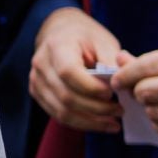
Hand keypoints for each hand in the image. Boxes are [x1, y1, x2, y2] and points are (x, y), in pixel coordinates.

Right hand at [30, 6, 124, 132]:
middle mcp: (41, 64)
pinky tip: (100, 124)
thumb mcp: (103, 41)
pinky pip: (58, 115)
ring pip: (61, 111)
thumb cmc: (86, 37)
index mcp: (57, 46)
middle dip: (96, 109)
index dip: (91, 87)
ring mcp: (36, 80)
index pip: (68, 72)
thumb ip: (111, 61)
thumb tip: (121, 85)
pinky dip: (81, 123)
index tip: (112, 92)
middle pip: (66, 96)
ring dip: (90, 122)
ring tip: (114, 123)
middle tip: (120, 111)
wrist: (61, 33)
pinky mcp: (38, 93)